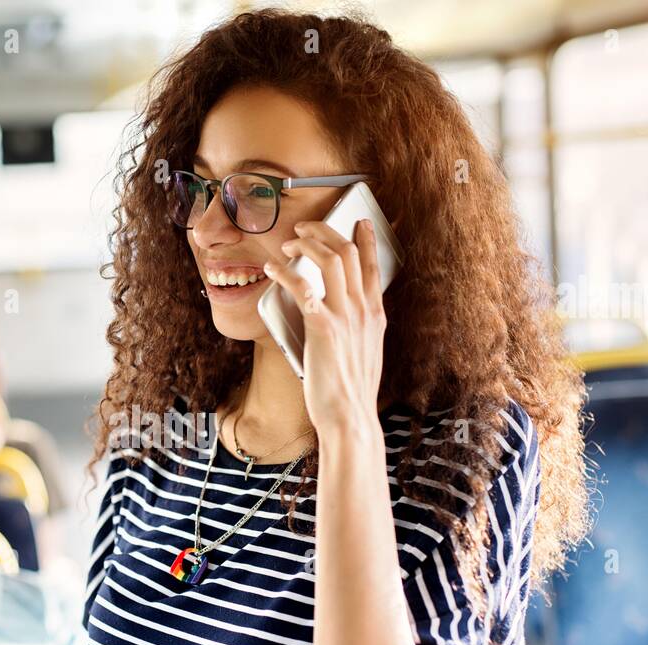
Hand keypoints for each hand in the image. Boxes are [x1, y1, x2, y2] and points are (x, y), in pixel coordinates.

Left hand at [265, 218, 387, 433]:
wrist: (350, 418)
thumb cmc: (351, 393)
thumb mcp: (366, 354)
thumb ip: (359, 331)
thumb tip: (344, 321)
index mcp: (375, 316)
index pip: (373, 266)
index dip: (366, 239)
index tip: (359, 222)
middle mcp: (363, 310)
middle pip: (349, 252)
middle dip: (326, 231)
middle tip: (307, 228)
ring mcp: (345, 316)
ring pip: (330, 259)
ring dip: (307, 243)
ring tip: (290, 242)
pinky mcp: (323, 327)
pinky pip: (302, 287)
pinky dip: (285, 272)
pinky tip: (272, 268)